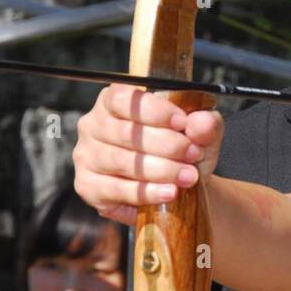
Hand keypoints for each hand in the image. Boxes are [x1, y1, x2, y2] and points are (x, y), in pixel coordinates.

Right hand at [73, 84, 223, 225]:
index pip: (124, 98)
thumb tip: (202, 122)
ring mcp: (87, 156)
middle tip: (193, 154)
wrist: (176, 186)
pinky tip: (168, 192)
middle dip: (166, 144)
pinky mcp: (88, 186)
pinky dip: (146, 192)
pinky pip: (116, 190)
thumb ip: (204, 124)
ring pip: (122, 162)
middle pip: (126, 132)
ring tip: (188, 176)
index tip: (182, 122)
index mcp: (114, 101)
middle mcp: (93, 125)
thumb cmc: (181, 151)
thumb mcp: (199, 133)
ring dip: (161, 170)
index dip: (154, 110)